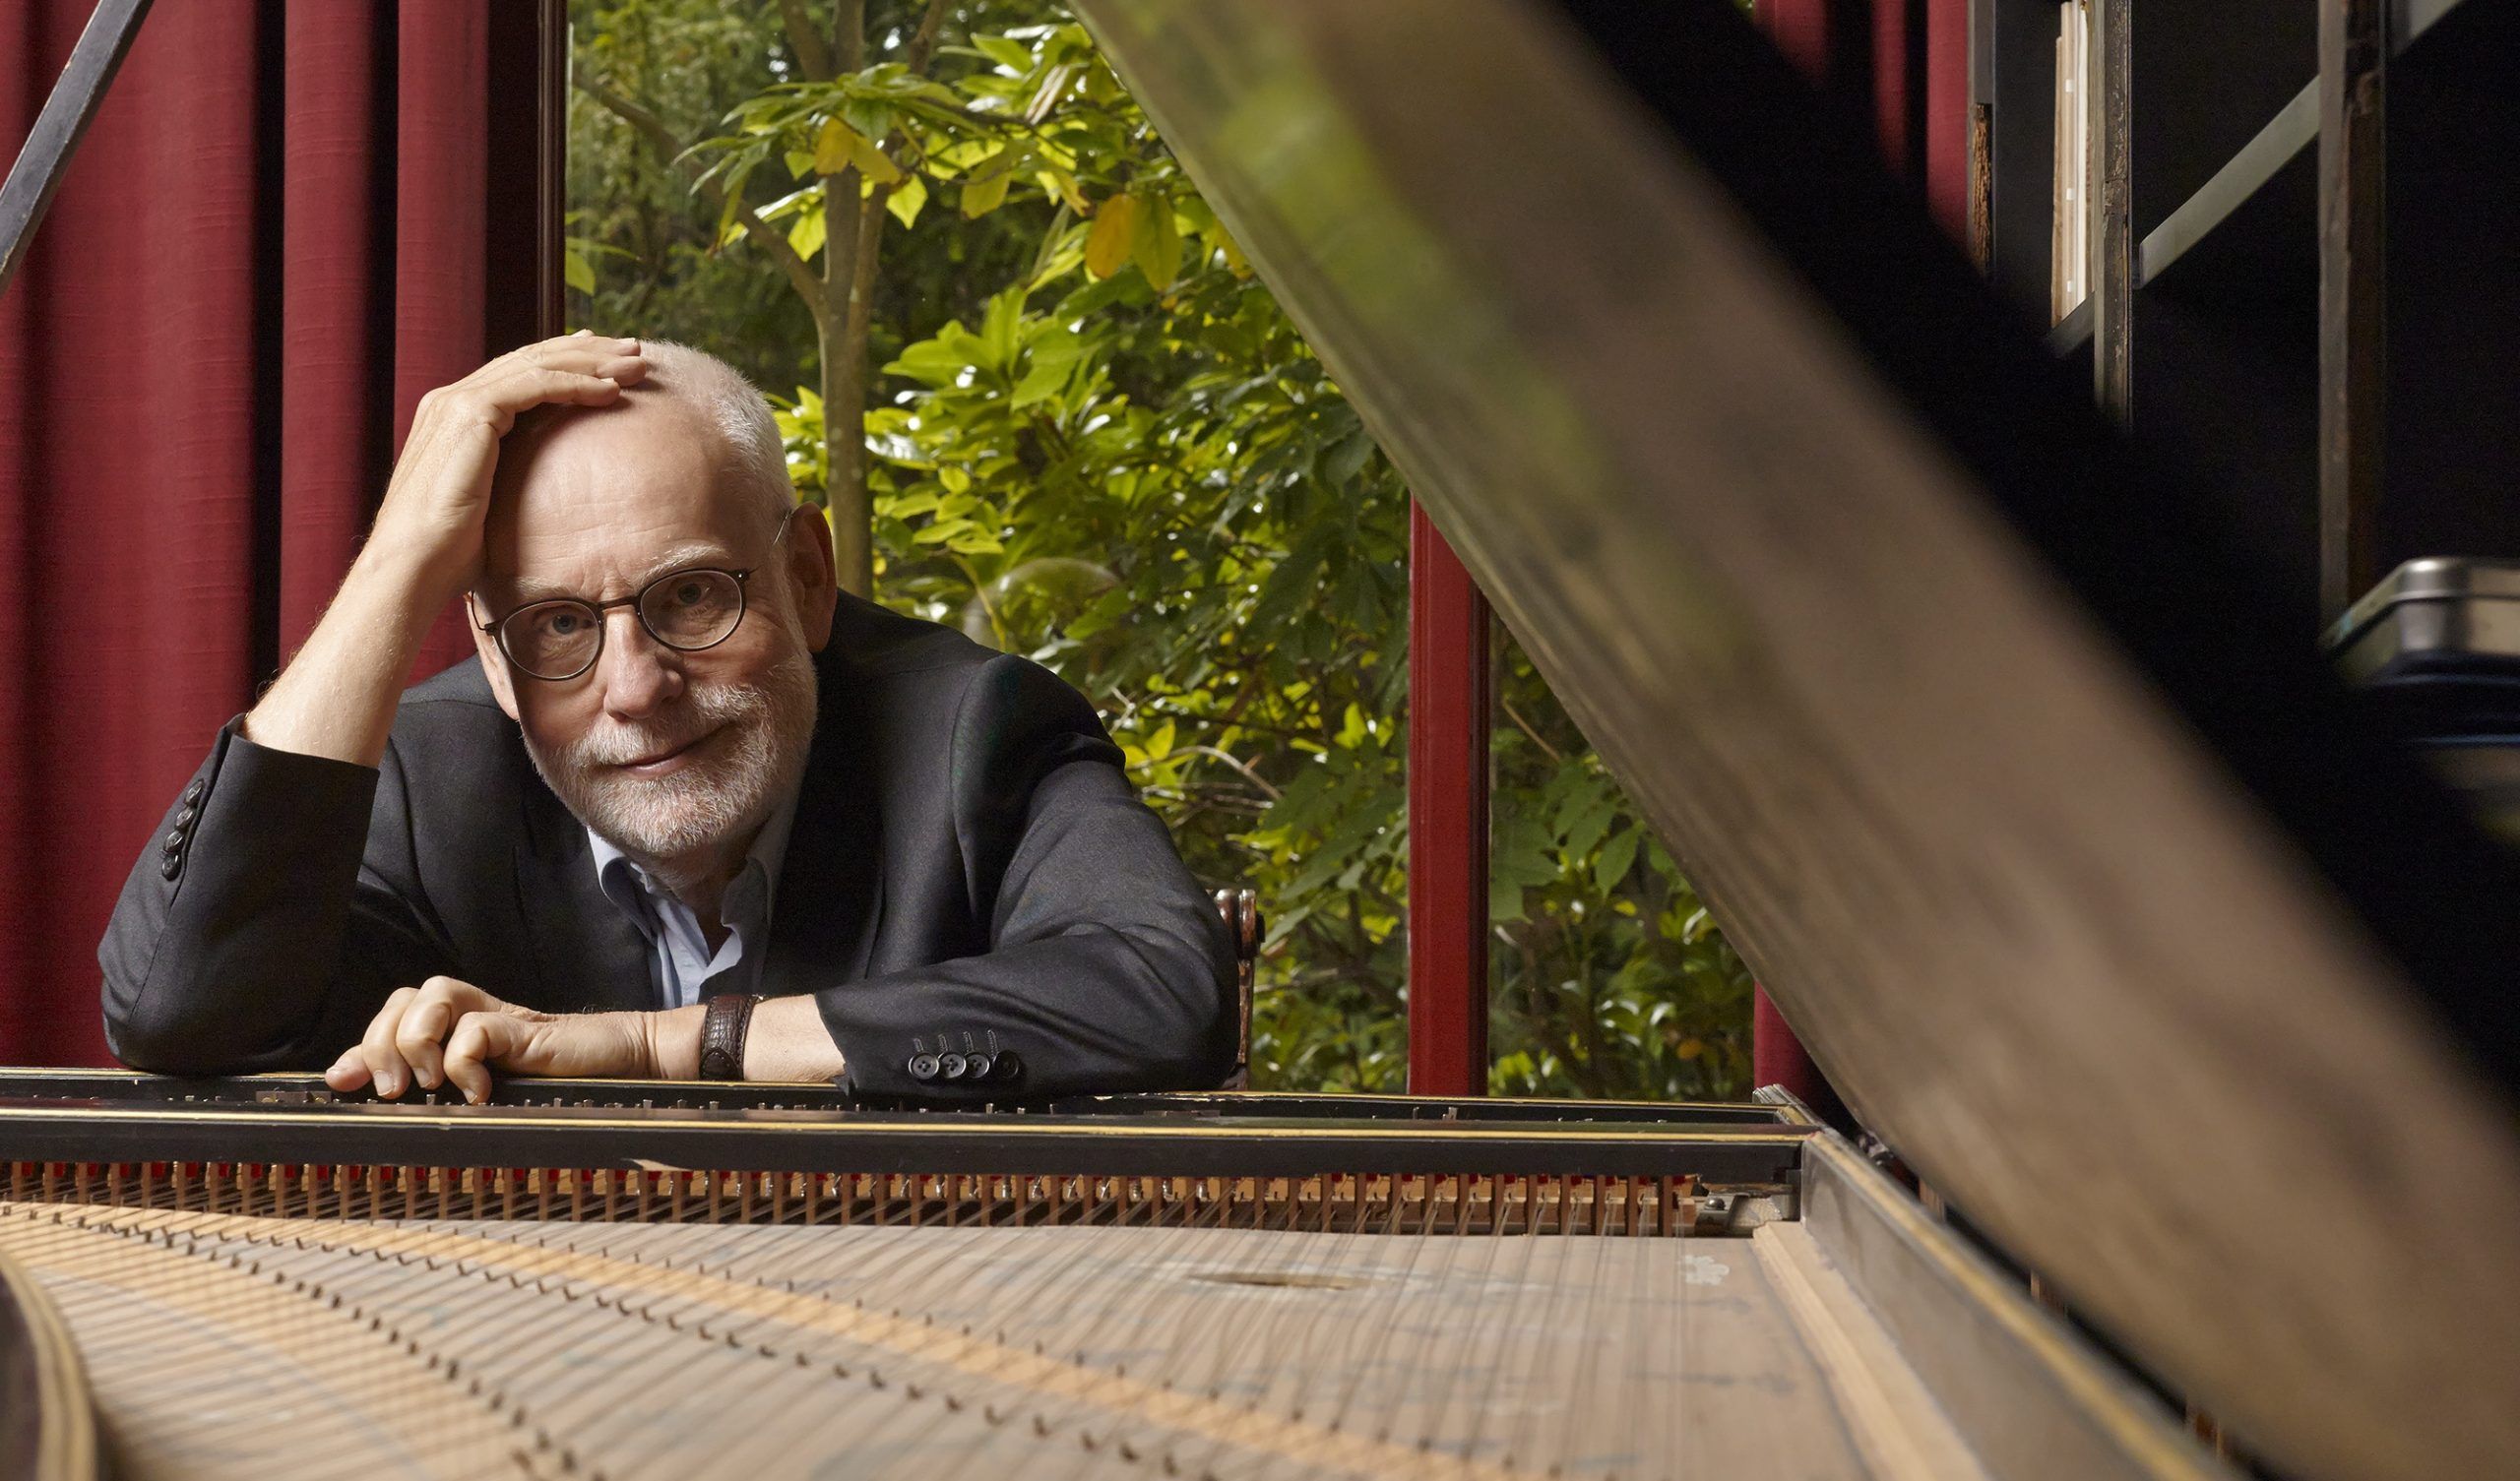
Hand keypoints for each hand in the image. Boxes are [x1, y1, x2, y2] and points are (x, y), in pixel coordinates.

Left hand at [324, 976, 656, 1102]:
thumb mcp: (496, 1097)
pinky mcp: (527, 1027)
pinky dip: (464, 1061)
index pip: (395, 1016)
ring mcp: (501, 1017)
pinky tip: (481, 1091)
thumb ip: (453, 1095)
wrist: (630, 1066)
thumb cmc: (565, 1088)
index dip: (359, 1047)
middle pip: (402, 999)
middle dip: (380, 1045)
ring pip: (431, 996)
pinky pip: (475, 1027)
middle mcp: (476, 1014)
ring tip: (432, 1084)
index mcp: (463, 1030)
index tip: (340, 1083)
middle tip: (397, 1091)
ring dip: (416, 1042)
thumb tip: (397, 1111)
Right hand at [364, 331, 647, 602]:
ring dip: (594, 362)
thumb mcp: (489, 506)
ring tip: (639, 362)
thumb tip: (549, 498)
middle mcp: (452, 399)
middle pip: (532, 359)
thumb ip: (509, 483)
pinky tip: (612, 390)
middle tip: (636, 349)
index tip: (604, 360)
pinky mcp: (470, 412)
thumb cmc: (449, 552)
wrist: (413, 564)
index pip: (517, 374)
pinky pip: (536, 385)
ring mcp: (458, 401)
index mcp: (454, 417)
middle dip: (588, 352)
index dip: (564, 361)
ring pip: (538, 365)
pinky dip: (577, 384)